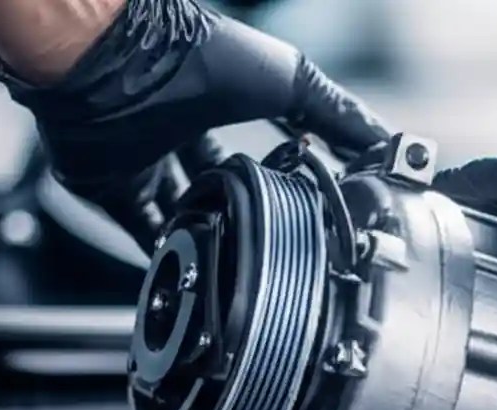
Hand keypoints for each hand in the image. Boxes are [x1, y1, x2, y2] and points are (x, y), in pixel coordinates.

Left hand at [0, 0, 387, 248]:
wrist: (116, 57)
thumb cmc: (197, 53)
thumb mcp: (291, 81)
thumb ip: (338, 114)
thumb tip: (389, 144)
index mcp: (219, 105)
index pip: (258, 153)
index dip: (282, 179)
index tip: (305, 209)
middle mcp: (177, 133)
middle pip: (216, 187)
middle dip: (240, 214)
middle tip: (269, 243)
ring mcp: (141, 159)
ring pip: (178, 212)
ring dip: (204, 236)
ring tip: (234, 264)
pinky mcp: (107, 183)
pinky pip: (136, 229)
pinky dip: (162, 252)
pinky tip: (189, 269)